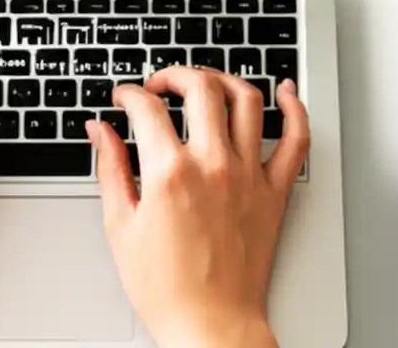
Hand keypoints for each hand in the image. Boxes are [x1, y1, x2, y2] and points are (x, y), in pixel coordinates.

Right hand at [87, 68, 310, 347]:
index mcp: (170, 173)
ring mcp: (248, 175)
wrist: (210, 325)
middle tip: (160, 85)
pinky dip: (294, 108)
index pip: (147, 107)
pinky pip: (296, 139)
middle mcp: (212, 165)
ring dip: (223, 78)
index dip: (128, 94)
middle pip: (200, 87)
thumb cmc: (166, 288)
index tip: (123, 99)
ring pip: (247, 99)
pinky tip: (283, 91)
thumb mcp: (121, 226)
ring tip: (206, 83)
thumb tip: (100, 131)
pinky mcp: (274, 191)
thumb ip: (110, 168)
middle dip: (174, 74)